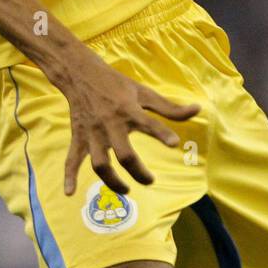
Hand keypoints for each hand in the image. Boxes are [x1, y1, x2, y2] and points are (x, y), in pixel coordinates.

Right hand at [59, 55, 200, 196]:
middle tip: (150, 181)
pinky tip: (69, 193)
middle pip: (124, 154)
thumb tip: (198, 110)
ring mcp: (92, 133)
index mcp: (127, 110)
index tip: (174, 144)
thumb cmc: (117, 85)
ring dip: (112, 181)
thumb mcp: (143, 92)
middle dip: (138, 172)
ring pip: (100, 164)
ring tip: (126, 190)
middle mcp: (110, 124)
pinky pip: (71, 159)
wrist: (81, 74)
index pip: (147, 123)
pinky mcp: (78, 137)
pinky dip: (69, 176)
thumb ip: (169, 107)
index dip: (161, 133)